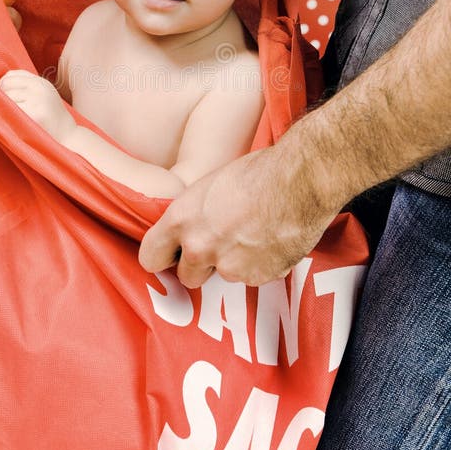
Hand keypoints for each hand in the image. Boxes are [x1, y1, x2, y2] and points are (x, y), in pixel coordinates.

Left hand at [0, 69, 74, 138]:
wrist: (69, 138)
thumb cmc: (50, 120)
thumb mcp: (43, 97)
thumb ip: (26, 89)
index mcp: (41, 83)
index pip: (11, 74)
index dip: (2, 85)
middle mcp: (41, 88)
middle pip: (7, 84)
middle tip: (2, 110)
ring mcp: (38, 99)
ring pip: (7, 96)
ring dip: (3, 107)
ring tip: (10, 117)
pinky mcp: (35, 113)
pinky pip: (11, 109)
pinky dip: (7, 116)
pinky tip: (14, 123)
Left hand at [138, 141, 338, 287]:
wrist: (300, 180)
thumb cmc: (258, 171)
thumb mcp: (209, 187)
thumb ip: (194, 216)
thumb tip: (190, 229)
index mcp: (181, 220)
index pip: (150, 258)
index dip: (163, 257)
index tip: (172, 255)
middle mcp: (199, 248)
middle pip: (186, 277)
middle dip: (200, 266)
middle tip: (220, 243)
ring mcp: (228, 267)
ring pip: (223, 276)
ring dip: (233, 263)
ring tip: (253, 233)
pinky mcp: (257, 278)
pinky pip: (252, 277)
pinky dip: (259, 266)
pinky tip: (271, 240)